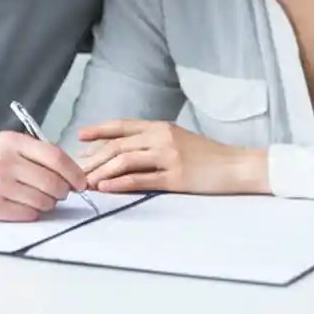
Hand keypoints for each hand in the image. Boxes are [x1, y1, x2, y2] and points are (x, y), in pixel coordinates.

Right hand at [0, 131, 87, 221]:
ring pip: (44, 202)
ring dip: (45, 204)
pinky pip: (28, 215)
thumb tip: (69, 174)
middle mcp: (6, 162)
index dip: (74, 173)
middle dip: (61, 192)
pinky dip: (30, 213)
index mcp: (11, 142)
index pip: (56, 157)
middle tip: (54, 193)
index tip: (81, 183)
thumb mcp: (0, 144)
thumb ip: (32, 154)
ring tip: (31, 198)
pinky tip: (19, 206)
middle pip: (54, 183)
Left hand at [76, 119, 268, 194]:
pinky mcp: (175, 177)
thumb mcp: (178, 139)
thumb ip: (152, 141)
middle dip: (94, 157)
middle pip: (118, 145)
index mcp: (160, 127)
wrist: (236, 166)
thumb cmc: (207, 155)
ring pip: (125, 161)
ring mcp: (168, 156)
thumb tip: (123, 149)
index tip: (80, 137)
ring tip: (86, 181)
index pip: (122, 126)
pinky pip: (141, 179)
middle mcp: (161, 137)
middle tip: (77, 169)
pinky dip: (120, 183)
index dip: (99, 130)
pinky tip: (106, 187)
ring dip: (102, 171)